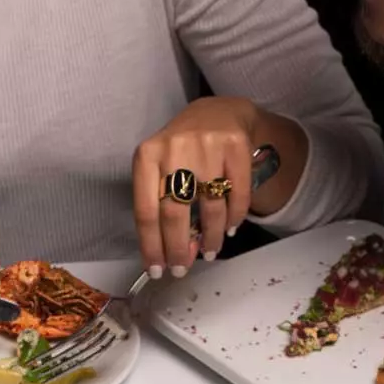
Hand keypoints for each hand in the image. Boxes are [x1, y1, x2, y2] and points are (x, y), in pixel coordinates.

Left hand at [131, 97, 260, 278]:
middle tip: (182, 269)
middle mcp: (174, 148)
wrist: (219, 113)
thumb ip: (165, 209)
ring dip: (210, 238)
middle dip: (178, 249)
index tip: (157, 270)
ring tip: (209, 251)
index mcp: (147, 156)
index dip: (152, 246)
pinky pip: (237, 195)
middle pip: (174, 213)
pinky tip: (229, 229)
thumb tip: (180, 254)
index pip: (145, 211)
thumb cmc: (184, 151)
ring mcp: (206, 145)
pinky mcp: (236, 145)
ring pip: (209, 207)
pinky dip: (234, 218)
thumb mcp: (163, 171)